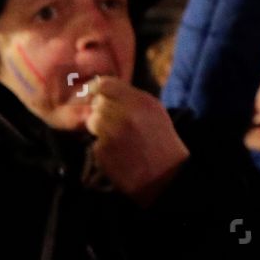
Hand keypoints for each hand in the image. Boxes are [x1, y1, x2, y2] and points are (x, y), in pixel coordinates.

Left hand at [86, 77, 190, 205]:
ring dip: (100, 130)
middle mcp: (125, 115)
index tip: (95, 96)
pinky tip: (118, 155)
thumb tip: (101, 89)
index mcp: (140, 102)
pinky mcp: (103, 152)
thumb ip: (130, 97)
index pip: (104, 84)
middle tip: (115, 125)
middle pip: (97, 104)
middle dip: (102, 113)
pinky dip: (103, 149)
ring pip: (92, 122)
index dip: (96, 90)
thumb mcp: (153, 111)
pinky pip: (94, 143)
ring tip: (117, 140)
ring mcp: (112, 134)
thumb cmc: (160, 141)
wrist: (167, 175)